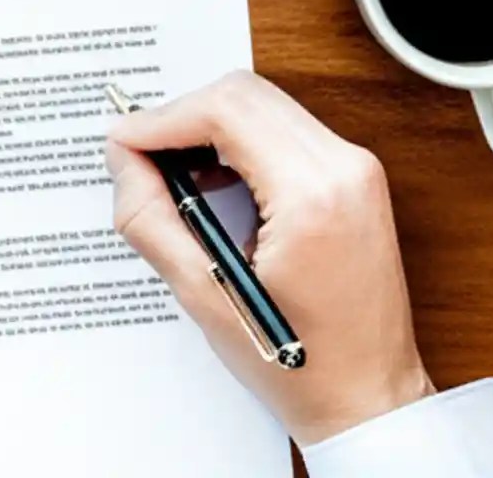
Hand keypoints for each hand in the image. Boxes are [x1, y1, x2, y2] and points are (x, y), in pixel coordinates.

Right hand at [104, 71, 433, 444]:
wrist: (368, 398)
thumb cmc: (301, 363)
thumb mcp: (205, 295)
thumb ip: (152, 218)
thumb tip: (124, 160)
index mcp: (314, 194)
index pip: (224, 110)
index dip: (160, 119)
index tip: (124, 145)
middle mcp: (344, 167)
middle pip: (243, 94)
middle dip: (181, 116)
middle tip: (141, 159)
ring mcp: (356, 169)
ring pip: (262, 104)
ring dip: (207, 126)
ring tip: (172, 175)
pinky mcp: (354, 178)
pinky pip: (283, 128)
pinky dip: (236, 140)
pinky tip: (211, 181)